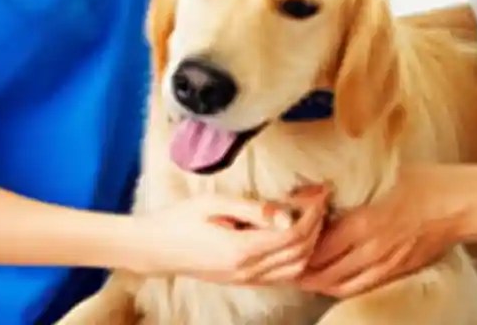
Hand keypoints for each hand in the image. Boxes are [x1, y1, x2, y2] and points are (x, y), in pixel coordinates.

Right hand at [133, 183, 330, 285]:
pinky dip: (298, 259)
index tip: (318, 194)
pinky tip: (297, 238)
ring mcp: (245, 280)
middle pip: (300, 253)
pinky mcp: (243, 282)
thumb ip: (253, 209)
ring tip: (312, 217)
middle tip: (320, 201)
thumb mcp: (215, 203)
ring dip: (310, 243)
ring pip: (295, 269)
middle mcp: (247, 270)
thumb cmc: (180, 219)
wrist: (156, 248)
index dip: (312, 214)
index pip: (292, 234)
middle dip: (317, 225)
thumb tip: (285, 214)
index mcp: (240, 249)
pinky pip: (281, 276)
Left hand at [298, 165, 462, 297]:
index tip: (285, 245)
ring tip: (304, 277)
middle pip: (325, 273)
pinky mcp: (396, 272)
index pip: (318, 248)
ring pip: (341, 286)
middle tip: (286, 266)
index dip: (298, 250)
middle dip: (302, 273)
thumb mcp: (376, 178)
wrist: (457, 204)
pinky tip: (333, 280)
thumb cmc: (420, 183)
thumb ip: (346, 190)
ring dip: (319, 284)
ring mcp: (385, 265)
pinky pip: (362, 287)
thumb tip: (315, 190)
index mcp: (363, 223)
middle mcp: (371, 250)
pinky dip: (342, 287)